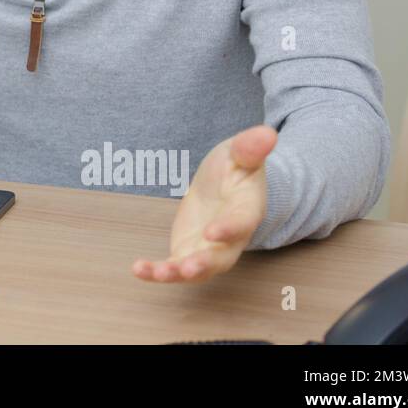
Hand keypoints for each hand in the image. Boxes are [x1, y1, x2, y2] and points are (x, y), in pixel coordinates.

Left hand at [132, 125, 275, 283]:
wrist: (224, 182)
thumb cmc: (235, 166)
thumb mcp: (240, 152)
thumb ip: (250, 146)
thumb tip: (268, 133)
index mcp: (246, 209)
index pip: (241, 222)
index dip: (229, 229)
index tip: (212, 232)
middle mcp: (231, 237)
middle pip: (221, 258)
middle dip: (204, 264)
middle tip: (188, 268)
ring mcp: (209, 248)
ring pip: (198, 269)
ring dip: (178, 274)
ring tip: (157, 273)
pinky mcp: (189, 251)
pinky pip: (175, 267)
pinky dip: (157, 272)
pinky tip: (138, 269)